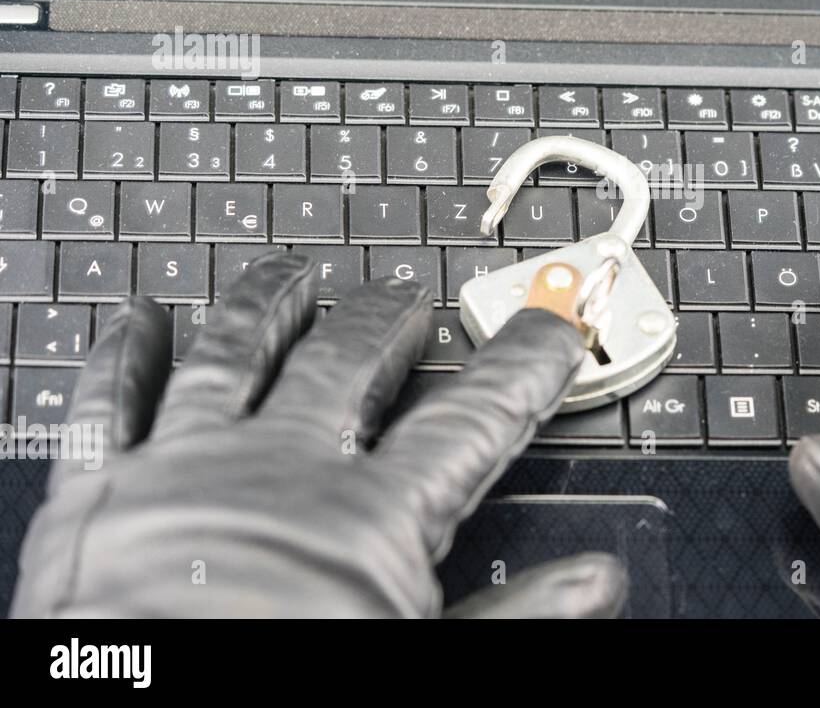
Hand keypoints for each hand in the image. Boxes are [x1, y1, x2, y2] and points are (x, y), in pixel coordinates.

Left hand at [12, 252, 626, 617]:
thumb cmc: (285, 699)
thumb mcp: (423, 664)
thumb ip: (515, 618)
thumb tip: (595, 584)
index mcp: (369, 518)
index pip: (472, 417)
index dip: (521, 365)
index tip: (551, 326)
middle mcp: (283, 470)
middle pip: (349, 364)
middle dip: (387, 323)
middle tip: (408, 300)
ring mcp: (190, 469)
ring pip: (236, 356)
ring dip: (268, 308)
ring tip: (291, 275)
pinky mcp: (103, 492)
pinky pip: (110, 401)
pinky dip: (123, 357)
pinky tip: (138, 320)